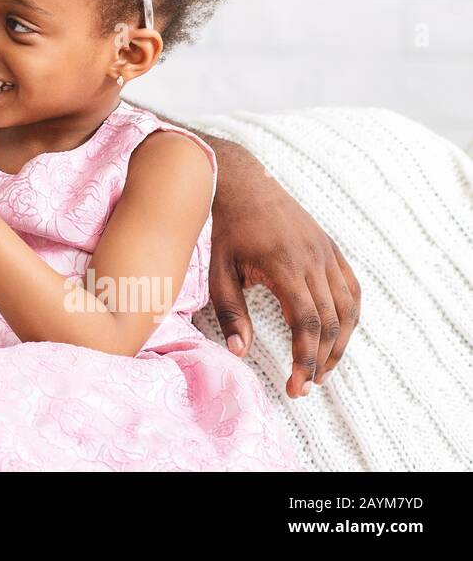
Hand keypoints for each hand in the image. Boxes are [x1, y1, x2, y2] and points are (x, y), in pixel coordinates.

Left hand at [207, 144, 361, 398]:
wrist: (243, 183)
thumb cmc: (226, 229)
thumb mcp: (219, 270)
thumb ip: (231, 311)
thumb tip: (240, 352)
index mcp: (285, 265)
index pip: (307, 322)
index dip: (305, 358)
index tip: (296, 386)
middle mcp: (313, 259)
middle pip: (331, 322)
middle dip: (320, 360)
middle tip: (305, 387)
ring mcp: (327, 253)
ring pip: (348, 309)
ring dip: (339, 344)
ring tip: (322, 370)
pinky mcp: (331, 249)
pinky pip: (352, 289)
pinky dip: (350, 317)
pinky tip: (338, 336)